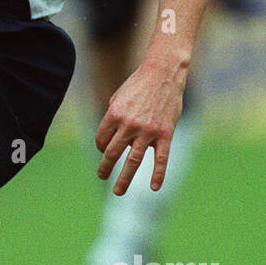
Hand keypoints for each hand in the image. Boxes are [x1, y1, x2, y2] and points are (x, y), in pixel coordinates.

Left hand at [95, 60, 183, 194]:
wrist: (164, 73)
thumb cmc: (138, 84)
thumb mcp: (118, 97)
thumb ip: (113, 118)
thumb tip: (111, 141)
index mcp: (114, 114)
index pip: (101, 140)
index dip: (100, 147)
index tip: (104, 149)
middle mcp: (128, 124)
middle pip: (112, 153)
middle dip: (105, 167)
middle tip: (102, 176)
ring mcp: (147, 131)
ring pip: (133, 160)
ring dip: (124, 178)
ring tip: (118, 191)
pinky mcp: (165, 133)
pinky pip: (161, 158)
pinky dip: (157, 174)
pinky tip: (153, 187)